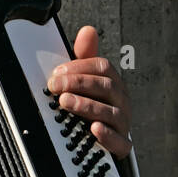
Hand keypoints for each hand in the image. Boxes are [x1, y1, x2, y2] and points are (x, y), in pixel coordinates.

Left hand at [47, 25, 131, 159]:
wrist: (105, 141)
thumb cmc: (94, 106)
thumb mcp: (87, 81)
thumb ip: (85, 58)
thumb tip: (88, 30)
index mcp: (113, 83)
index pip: (103, 67)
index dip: (80, 67)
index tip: (57, 73)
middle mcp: (121, 100)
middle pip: (106, 86)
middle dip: (78, 84)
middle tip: (55, 86)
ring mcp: (122, 123)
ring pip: (110, 112)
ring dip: (87, 106)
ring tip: (66, 102)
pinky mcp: (121, 146)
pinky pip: (120, 142)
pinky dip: (107, 135)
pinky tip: (94, 129)